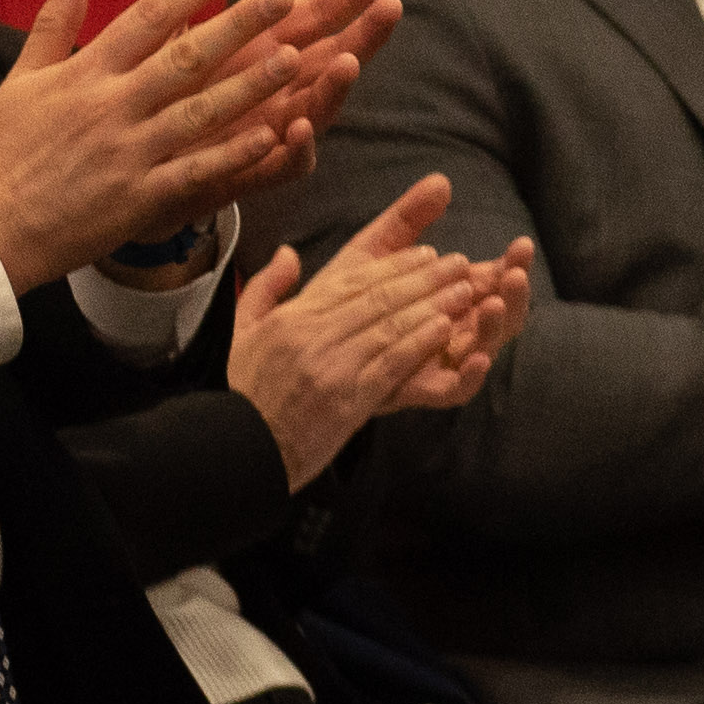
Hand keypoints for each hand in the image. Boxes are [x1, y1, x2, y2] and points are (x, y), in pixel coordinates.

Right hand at [0, 0, 371, 290]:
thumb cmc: (7, 150)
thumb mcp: (23, 76)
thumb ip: (56, 21)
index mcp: (87, 72)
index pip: (150, 15)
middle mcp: (112, 105)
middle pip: (186, 56)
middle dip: (238, 23)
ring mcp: (129, 152)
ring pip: (200, 111)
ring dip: (251, 84)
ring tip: (295, 58)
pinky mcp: (139, 197)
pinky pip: (195, 171)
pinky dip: (233, 153)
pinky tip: (272, 135)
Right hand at [228, 174, 505, 487]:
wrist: (241, 451)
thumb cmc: (246, 394)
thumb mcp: (243, 333)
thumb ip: (266, 288)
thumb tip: (289, 252)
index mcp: (293, 317)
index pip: (352, 281)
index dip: (395, 265)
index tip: (426, 253)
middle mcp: (312, 334)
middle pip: (377, 297)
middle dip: (423, 278)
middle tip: (457, 263)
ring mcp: (331, 366)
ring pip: (389, 325)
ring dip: (431, 305)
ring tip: (463, 291)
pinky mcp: (347, 399)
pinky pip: (390, 364)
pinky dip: (419, 343)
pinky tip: (444, 328)